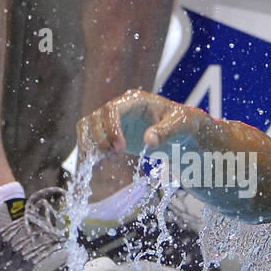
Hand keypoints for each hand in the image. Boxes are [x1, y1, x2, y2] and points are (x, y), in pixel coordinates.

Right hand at [78, 89, 205, 161]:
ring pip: (87, 129)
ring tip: (108, 162)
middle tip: (115, 157)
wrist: (184, 132)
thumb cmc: (183, 123)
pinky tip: (91, 168)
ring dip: (90, 146)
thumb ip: (165, 131)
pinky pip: (91, 142)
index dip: (111, 128)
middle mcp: (119, 108)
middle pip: (94, 119)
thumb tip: (148, 140)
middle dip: (100, 139)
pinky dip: (88, 154)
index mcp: (134, 101)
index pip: (111, 109)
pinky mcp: (111, 135)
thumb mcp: (180, 125)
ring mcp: (113, 122)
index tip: (120, 148)